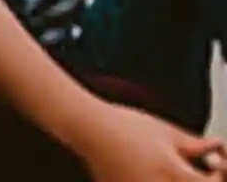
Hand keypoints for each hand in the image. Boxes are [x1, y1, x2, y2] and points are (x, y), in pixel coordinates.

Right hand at [75, 103, 224, 180]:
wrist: (88, 128)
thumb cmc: (124, 125)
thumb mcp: (166, 131)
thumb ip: (195, 144)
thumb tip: (215, 148)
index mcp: (173, 173)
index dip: (217, 177)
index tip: (214, 167)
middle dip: (197, 181)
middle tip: (195, 171)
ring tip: (171, 172)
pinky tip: (151, 174)